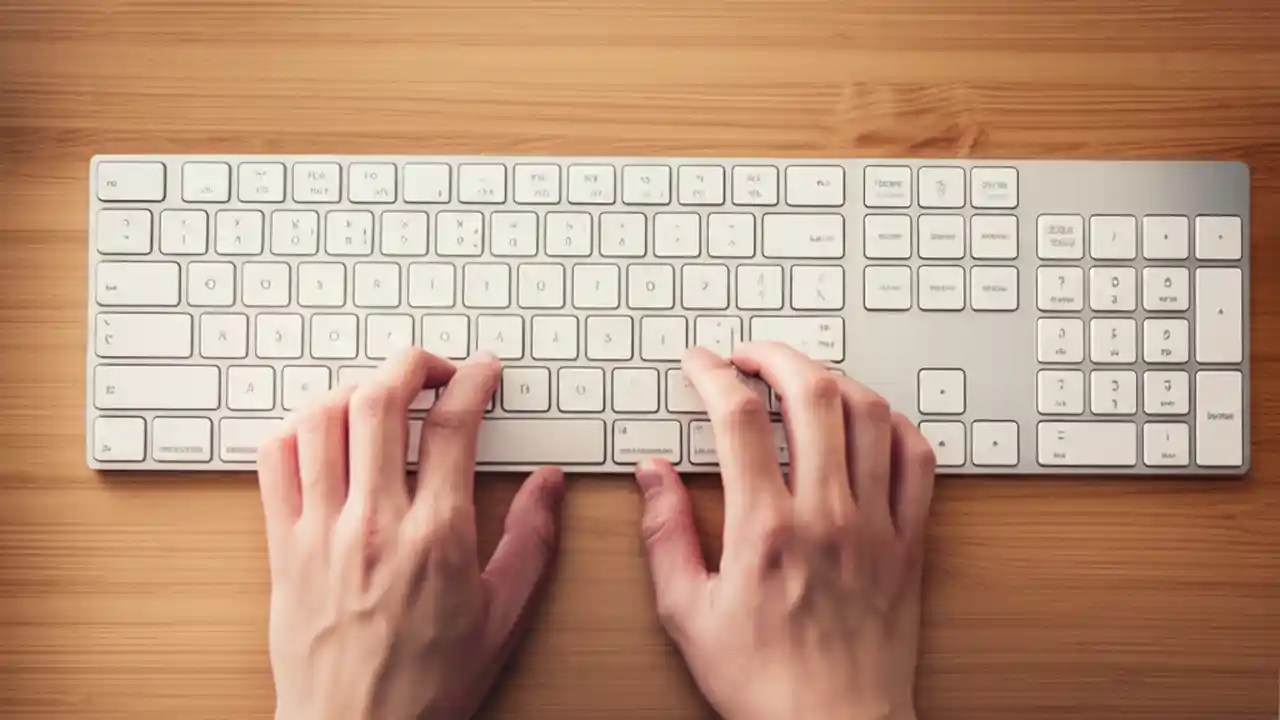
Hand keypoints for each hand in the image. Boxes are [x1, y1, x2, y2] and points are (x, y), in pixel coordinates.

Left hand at [256, 348, 565, 719]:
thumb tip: (549, 484)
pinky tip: (324, 433)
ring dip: (355, 388)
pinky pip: (274, 460)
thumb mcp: (503, 616)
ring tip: (380, 396)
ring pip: (323, 418)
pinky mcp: (281, 545)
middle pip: (380, 400)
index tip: (483, 372)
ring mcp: (320, 530)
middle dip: (410, 364)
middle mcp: (375, 523)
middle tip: (432, 368)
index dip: (473, 381)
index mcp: (438, 536)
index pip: (453, 425)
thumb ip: (532, 541)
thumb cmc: (427, 685)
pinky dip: (298, 428)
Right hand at [635, 343, 935, 719]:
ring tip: (801, 376)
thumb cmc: (763, 680)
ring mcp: (875, 523)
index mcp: (764, 529)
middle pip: (811, 392)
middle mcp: (826, 514)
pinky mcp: (909, 540)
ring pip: (868, 413)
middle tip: (749, 356)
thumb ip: (664, 534)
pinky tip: (866, 419)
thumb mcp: (686, 614)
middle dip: (774, 355)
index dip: (712, 373)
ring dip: (831, 377)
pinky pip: (918, 458)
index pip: (738, 418)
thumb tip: (652, 474)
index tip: (698, 364)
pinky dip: (893, 422)